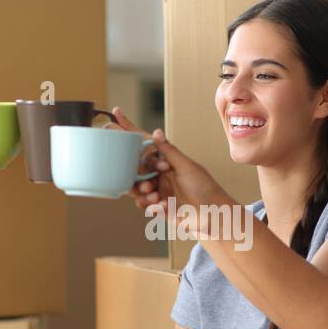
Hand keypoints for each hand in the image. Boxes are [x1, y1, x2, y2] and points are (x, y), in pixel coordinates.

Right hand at [106, 109, 228, 237]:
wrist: (212, 216)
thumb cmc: (205, 188)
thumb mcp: (187, 167)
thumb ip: (169, 151)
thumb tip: (156, 131)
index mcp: (167, 160)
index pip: (145, 142)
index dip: (129, 128)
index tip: (116, 112)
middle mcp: (160, 173)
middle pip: (135, 166)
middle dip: (137, 174)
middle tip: (149, 183)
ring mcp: (158, 189)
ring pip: (136, 186)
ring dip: (142, 191)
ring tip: (155, 196)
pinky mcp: (158, 206)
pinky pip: (143, 204)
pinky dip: (149, 205)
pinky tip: (162, 206)